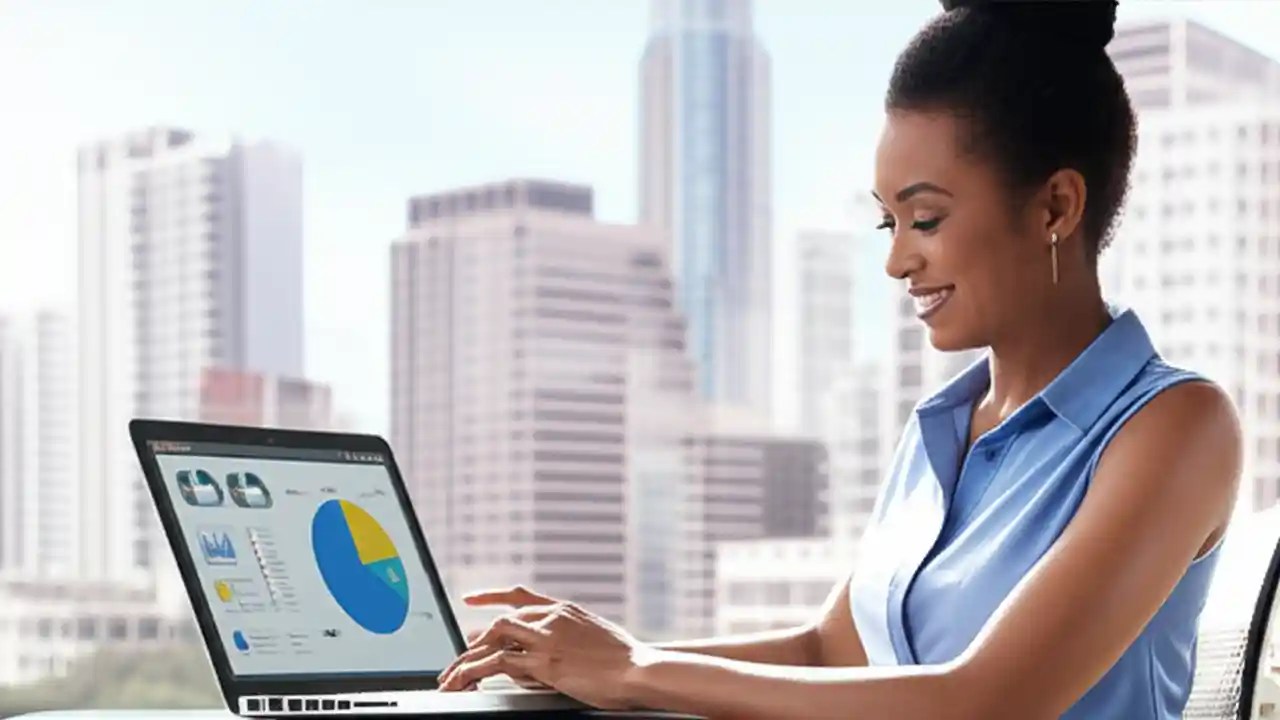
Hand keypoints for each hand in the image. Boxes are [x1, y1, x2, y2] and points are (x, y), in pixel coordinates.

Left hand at [438, 585, 652, 709]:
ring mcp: (547, 638)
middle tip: (457, 662)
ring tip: (452, 677)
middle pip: (501, 622)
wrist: (640, 668)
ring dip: (467, 659)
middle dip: (475, 643)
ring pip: (493, 638)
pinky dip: (476, 671)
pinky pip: (499, 663)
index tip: (471, 599)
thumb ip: (570, 637)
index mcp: (565, 609)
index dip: (492, 596)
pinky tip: (465, 681)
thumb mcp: (597, 636)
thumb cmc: (627, 659)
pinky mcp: (544, 662)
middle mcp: (552, 617)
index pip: (519, 596)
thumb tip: (550, 652)